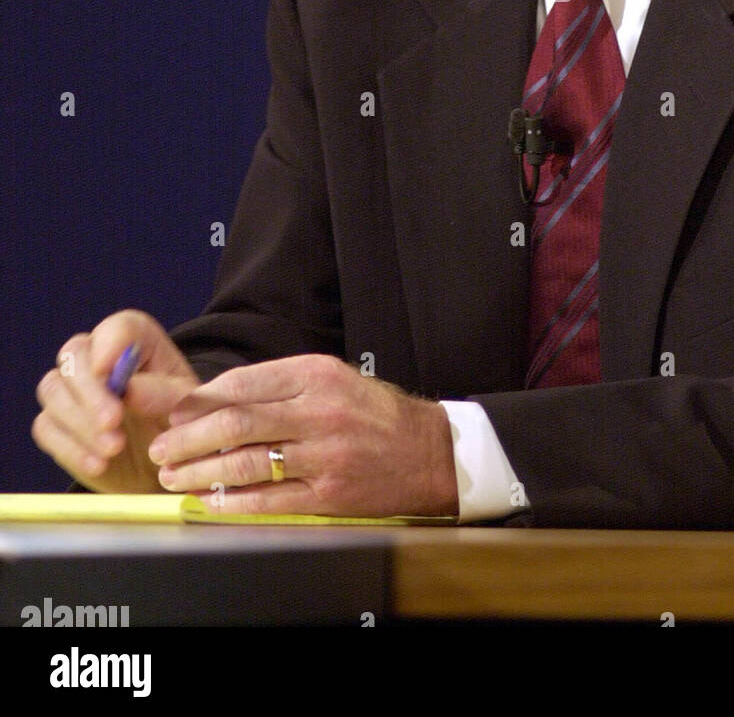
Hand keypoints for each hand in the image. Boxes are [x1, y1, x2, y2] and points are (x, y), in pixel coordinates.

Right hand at [33, 310, 200, 492]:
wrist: (163, 464)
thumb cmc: (180, 424)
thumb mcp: (188, 409)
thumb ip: (166, 395)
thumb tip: (130, 390)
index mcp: (138, 341)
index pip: (119, 327)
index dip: (111, 344)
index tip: (108, 371)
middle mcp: (98, 357)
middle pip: (75, 354)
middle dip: (91, 389)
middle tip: (113, 421)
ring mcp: (72, 390)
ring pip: (53, 389)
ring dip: (80, 420)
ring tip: (114, 449)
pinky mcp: (56, 424)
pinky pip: (46, 427)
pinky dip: (70, 447)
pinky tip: (98, 465)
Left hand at [147, 355, 459, 517]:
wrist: (428, 452)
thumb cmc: (373, 412)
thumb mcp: (333, 378)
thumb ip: (281, 383)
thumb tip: (218, 397)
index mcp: (317, 375)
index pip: (242, 382)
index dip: (199, 400)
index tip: (174, 413)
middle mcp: (319, 411)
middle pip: (236, 424)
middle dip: (187, 439)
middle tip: (161, 449)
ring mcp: (324, 455)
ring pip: (246, 463)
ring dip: (200, 472)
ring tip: (174, 477)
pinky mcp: (329, 494)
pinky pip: (269, 499)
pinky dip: (233, 502)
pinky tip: (211, 501)